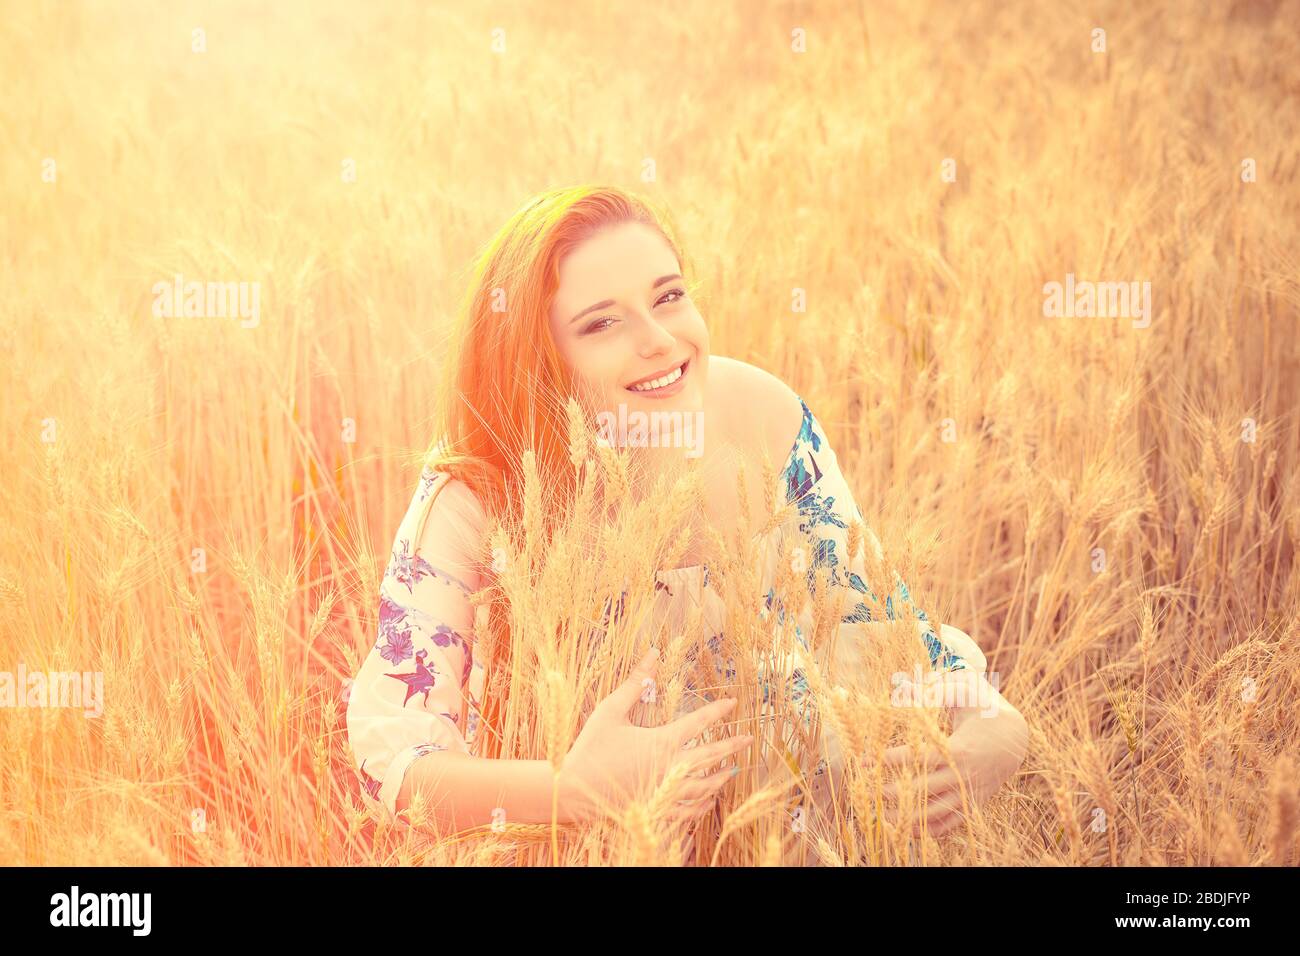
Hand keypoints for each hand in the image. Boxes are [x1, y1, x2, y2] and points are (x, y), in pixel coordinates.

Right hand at [558, 646, 752, 825]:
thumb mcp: (610, 710)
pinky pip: (688, 811)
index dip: (717, 711)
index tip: (733, 703)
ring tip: (730, 772)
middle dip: (731, 747)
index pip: (699, 723)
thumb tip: (654, 654)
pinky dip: (702, 805)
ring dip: (719, 778)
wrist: (572, 791)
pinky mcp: (656, 811)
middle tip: (747, 740)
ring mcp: (664, 793)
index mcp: (661, 742)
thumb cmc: (590, 747)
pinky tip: (708, 801)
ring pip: (703, 787)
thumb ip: (635, 682)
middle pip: (710, 757)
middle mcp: (669, 768)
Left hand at [873, 698, 1027, 837]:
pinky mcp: (974, 803)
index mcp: (959, 749)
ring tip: (880, 818)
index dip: (890, 760)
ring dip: (907, 818)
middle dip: (893, 792)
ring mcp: (970, 793)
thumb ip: (935, 691)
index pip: (919, 759)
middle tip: (866, 790)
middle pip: (923, 790)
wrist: (1015, 735)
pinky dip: (930, 831)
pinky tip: (906, 830)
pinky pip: (951, 823)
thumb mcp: (964, 692)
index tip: (865, 760)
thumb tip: (903, 689)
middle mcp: (964, 775)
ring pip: (936, 813)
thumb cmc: (983, 708)